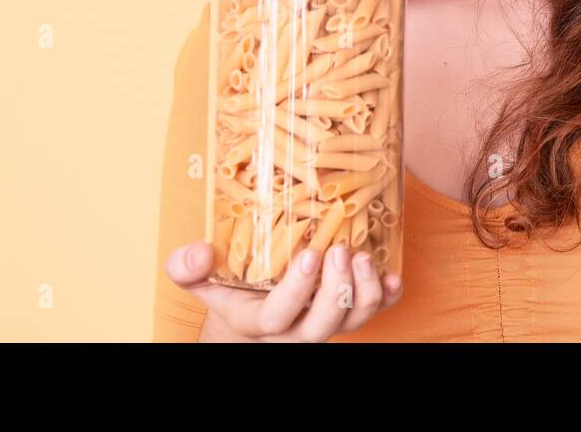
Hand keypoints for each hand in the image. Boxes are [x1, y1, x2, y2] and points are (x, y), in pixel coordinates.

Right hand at [164, 240, 403, 341]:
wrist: (250, 311)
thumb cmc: (228, 289)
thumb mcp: (199, 279)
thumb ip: (187, 267)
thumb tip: (199, 252)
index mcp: (259, 321)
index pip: (279, 316)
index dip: (297, 291)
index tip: (308, 255)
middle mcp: (295, 330)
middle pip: (323, 328)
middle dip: (336, 290)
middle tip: (340, 251)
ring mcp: (324, 324)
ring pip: (353, 324)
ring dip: (364, 292)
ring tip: (363, 256)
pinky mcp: (346, 313)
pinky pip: (375, 314)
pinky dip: (388, 296)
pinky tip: (393, 275)